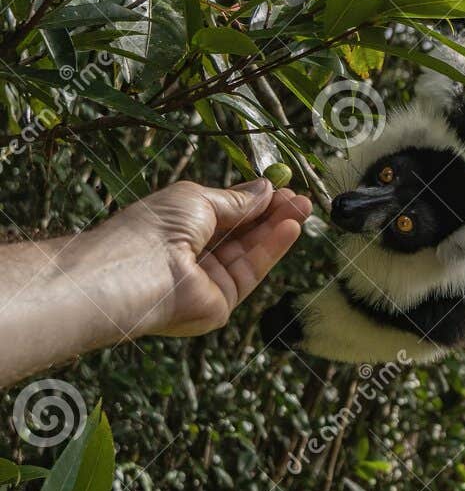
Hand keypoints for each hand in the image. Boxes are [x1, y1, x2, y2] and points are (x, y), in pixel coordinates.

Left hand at [101, 179, 313, 337]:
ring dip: (277, 228)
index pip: (224, 215)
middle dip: (272, 214)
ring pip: (250, 252)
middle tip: (300, 198)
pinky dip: (272, 249)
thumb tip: (266, 189)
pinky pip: (251, 272)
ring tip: (302, 208)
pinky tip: (290, 228)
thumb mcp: (197, 199)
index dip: (254, 202)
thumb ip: (236, 199)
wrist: (135, 272)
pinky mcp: (221, 303)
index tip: (282, 188)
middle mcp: (192, 255)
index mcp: (179, 227)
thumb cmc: (154, 227)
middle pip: (241, 234)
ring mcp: (207, 281)